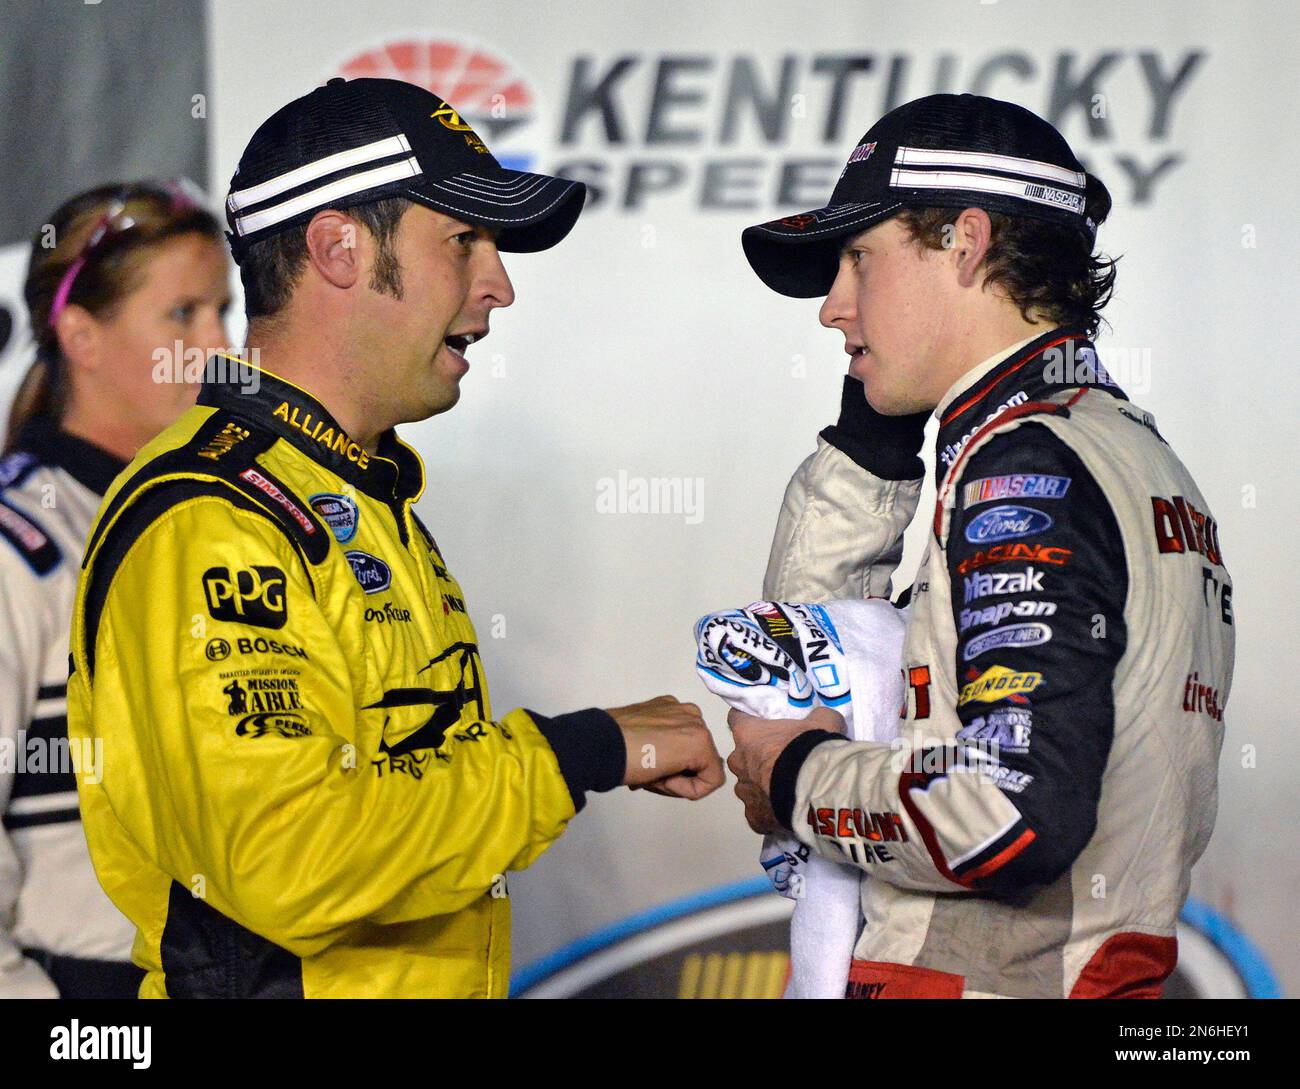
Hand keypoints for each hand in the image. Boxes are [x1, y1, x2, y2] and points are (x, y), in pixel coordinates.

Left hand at [605, 695, 724, 799]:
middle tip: (654, 776)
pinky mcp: (662, 702)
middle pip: (702, 758)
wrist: (599, 742)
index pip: (712, 778)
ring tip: (648, 762)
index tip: (664, 783)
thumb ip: (689, 781)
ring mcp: (678, 707)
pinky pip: (675, 725)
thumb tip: (682, 773)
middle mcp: (696, 719)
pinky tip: (645, 744)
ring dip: (674, 755)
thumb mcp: (667, 783)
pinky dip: (665, 736)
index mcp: (700, 740)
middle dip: (681, 771)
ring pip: (689, 741)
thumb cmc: (634, 766)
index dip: (688, 790)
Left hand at [727, 706, 845, 833]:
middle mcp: (739, 762)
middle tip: (783, 760)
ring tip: (787, 789)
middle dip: (757, 758)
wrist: (818, 790)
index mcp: (747, 735)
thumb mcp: (822, 722)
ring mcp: (744, 792)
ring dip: (762, 786)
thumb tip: (822, 716)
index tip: (761, 724)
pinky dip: (769, 812)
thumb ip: (818, 716)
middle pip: (742, 756)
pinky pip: (758, 813)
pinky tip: (786, 811)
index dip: (749, 721)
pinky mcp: (754, 817)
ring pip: (748, 786)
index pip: (737, 719)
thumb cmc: (812, 750)